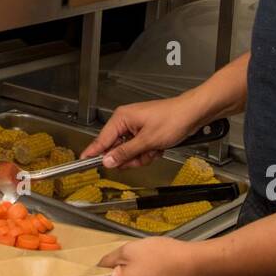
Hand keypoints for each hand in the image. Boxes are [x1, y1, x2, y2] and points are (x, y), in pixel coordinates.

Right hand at [79, 94, 203, 168]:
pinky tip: (158, 148)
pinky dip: (149, 152)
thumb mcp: (147, 141)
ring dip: (142, 155)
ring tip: (154, 150)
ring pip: (130, 151)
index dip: (93, 152)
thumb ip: (125, 152)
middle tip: (142, 156)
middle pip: (117, 149)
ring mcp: (136, 127)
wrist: (193, 114)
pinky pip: (140, 149)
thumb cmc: (173, 119)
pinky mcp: (145, 132)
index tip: (82, 162)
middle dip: (130, 157)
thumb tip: (107, 160)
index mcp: (122, 118)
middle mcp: (126, 121)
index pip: (102, 139)